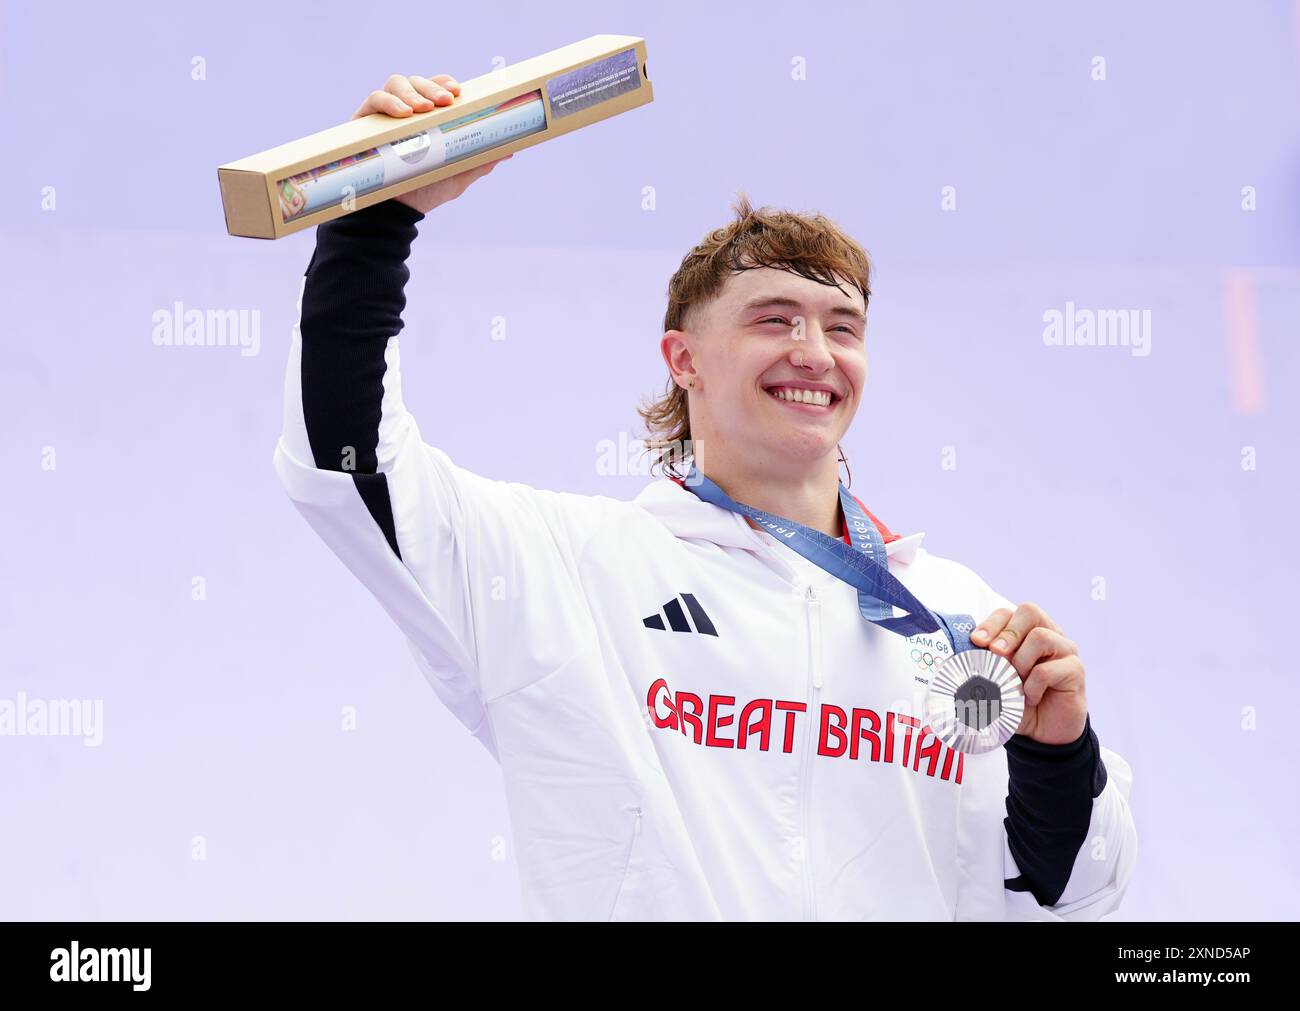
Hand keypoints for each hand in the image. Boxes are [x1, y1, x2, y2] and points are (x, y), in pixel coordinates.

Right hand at [351, 73, 511, 214]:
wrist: (392, 214)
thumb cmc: (423, 192)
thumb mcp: (456, 176)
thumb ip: (479, 161)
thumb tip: (509, 149)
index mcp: (427, 118)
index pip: (436, 89)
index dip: (445, 84)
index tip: (457, 92)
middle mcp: (405, 111)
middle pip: (417, 81)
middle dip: (431, 87)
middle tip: (444, 101)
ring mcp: (384, 115)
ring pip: (396, 83)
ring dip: (412, 92)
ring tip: (422, 109)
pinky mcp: (363, 122)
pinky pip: (373, 99)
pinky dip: (388, 102)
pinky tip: (403, 115)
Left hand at [970, 602, 1087, 744]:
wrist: (1043, 732)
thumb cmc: (1017, 701)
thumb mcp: (995, 682)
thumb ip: (983, 665)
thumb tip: (963, 655)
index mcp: (1026, 632)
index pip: (1008, 613)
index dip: (991, 624)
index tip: (976, 641)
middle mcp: (1048, 634)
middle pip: (1029, 611)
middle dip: (1007, 632)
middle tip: (995, 653)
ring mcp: (1065, 650)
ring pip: (1041, 637)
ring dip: (1021, 661)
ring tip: (1016, 684)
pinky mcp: (1075, 670)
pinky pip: (1048, 669)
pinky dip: (1033, 686)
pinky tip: (1031, 698)